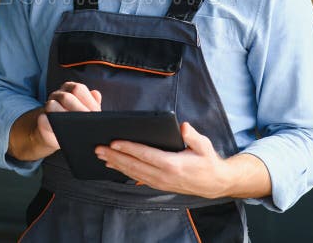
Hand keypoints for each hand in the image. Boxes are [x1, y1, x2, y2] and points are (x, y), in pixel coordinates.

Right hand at [36, 82, 101, 151]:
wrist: (53, 133)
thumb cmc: (73, 121)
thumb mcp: (85, 112)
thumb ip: (92, 103)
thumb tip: (96, 94)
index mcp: (70, 89)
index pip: (79, 89)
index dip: (88, 101)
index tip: (96, 113)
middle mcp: (58, 94)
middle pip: (66, 97)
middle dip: (79, 110)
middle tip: (88, 121)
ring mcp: (47, 105)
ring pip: (52, 105)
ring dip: (64, 116)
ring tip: (76, 127)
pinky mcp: (41, 119)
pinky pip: (44, 119)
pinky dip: (52, 125)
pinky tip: (61, 132)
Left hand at [94, 122, 230, 198]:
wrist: (213, 183)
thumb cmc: (207, 161)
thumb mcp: (204, 145)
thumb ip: (192, 136)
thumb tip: (183, 127)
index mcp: (172, 164)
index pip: (145, 155)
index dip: (128, 148)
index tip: (114, 142)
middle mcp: (163, 176)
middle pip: (133, 165)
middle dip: (114, 156)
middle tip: (98, 149)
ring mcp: (159, 182)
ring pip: (132, 173)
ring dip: (115, 164)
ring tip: (101, 156)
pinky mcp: (158, 184)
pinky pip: (137, 177)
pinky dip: (123, 171)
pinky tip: (114, 165)